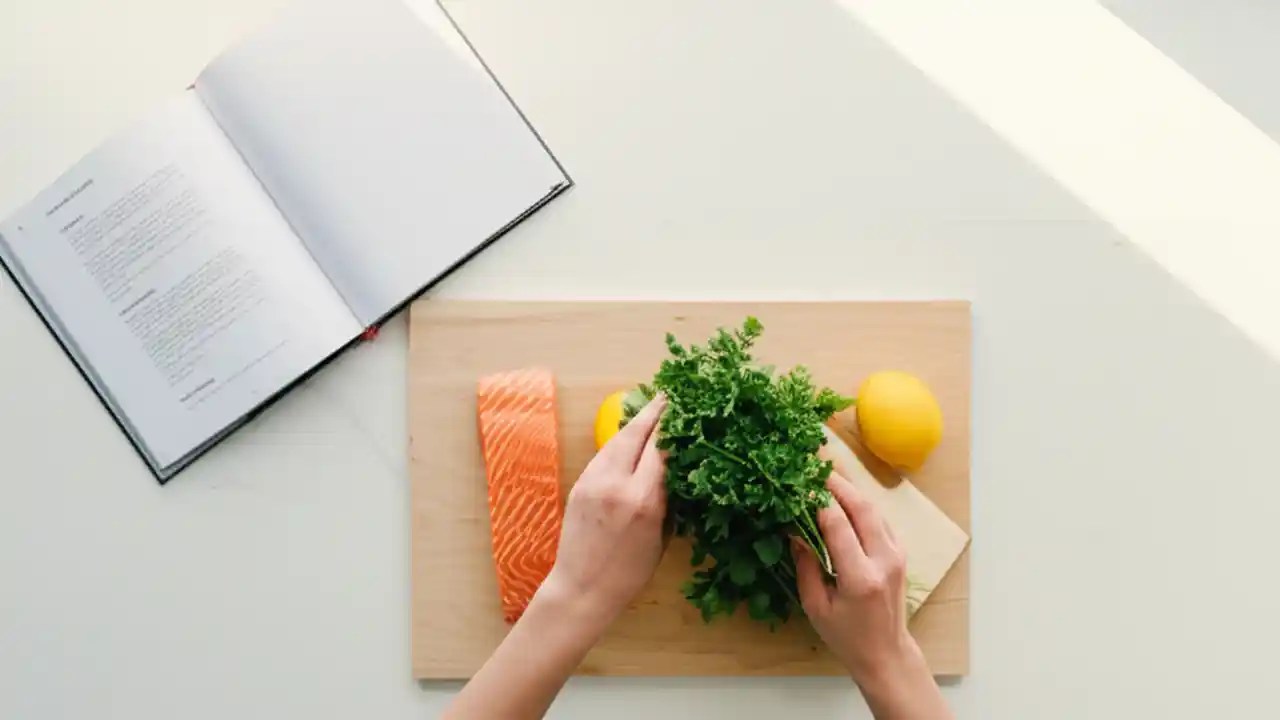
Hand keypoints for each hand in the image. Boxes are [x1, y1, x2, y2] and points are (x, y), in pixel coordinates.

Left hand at [539, 395, 668, 633]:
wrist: (581, 588)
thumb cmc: (629, 573)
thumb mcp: (661, 537)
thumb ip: (667, 499)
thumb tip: (676, 468)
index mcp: (644, 500)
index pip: (662, 449)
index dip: (674, 426)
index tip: (686, 409)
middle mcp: (617, 484)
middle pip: (638, 434)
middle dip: (654, 413)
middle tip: (669, 396)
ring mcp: (594, 481)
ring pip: (618, 440)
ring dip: (636, 423)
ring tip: (652, 409)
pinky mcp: (580, 483)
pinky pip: (604, 454)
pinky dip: (620, 441)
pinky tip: (630, 436)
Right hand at [795, 473, 950, 718]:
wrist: (887, 653)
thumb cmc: (846, 636)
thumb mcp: (816, 606)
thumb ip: (806, 567)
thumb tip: (795, 532)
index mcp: (860, 577)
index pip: (838, 526)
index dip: (818, 502)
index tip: (800, 485)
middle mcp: (883, 561)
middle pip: (862, 508)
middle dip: (838, 484)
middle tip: (815, 466)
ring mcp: (896, 555)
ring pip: (874, 510)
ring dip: (851, 490)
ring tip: (827, 474)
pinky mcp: (900, 553)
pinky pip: (880, 520)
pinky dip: (861, 504)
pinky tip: (845, 497)